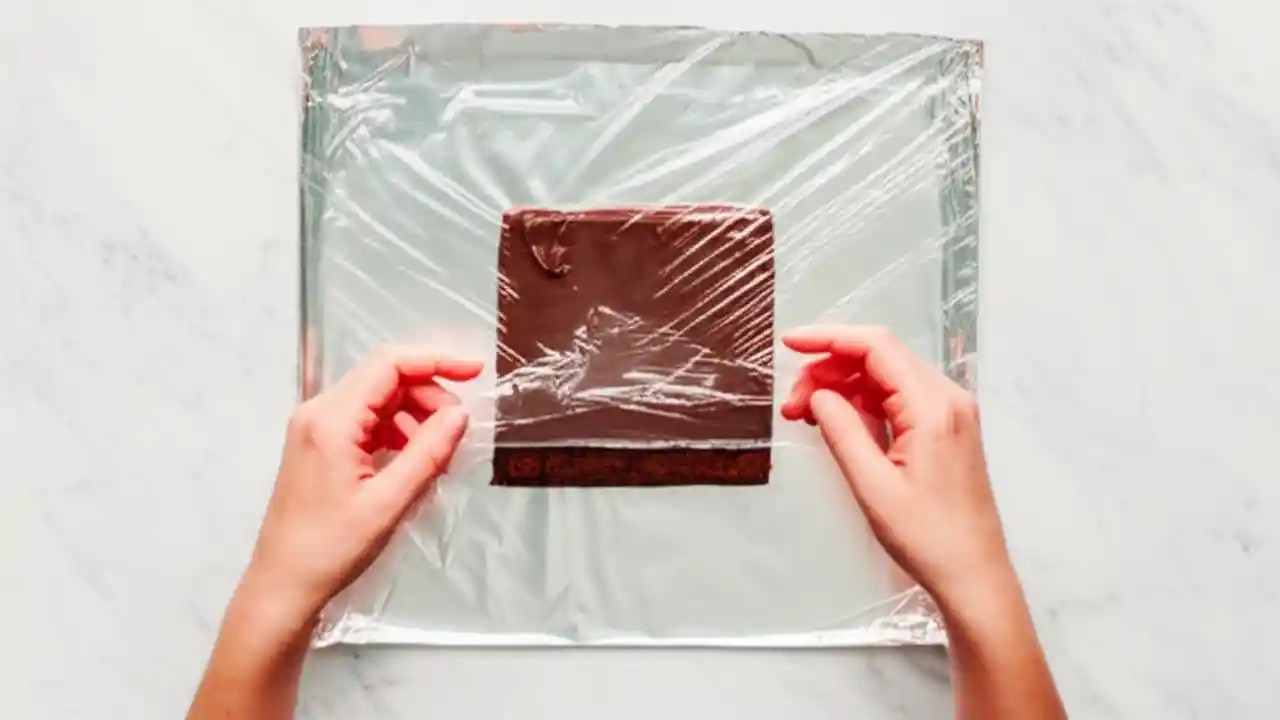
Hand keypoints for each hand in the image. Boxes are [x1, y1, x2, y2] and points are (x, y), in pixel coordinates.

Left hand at [245, 346, 482, 624]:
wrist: (283, 586)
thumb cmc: (328, 550)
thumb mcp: (389, 502)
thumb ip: (428, 452)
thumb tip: (459, 414)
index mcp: (331, 420)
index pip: (390, 365)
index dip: (437, 361)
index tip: (475, 372)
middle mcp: (319, 414)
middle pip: (386, 380)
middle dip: (430, 398)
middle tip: (457, 435)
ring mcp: (316, 429)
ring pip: (380, 402)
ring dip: (416, 419)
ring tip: (438, 460)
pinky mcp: (320, 447)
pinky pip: (368, 423)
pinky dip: (398, 435)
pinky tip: (415, 465)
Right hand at [780, 325, 1010, 605]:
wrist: (974, 575)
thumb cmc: (928, 538)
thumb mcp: (873, 486)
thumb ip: (842, 431)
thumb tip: (818, 395)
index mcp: (934, 407)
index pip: (876, 347)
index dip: (828, 338)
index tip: (790, 344)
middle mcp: (948, 399)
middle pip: (879, 357)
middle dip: (828, 369)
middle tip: (792, 405)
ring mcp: (950, 413)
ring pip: (886, 377)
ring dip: (842, 386)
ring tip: (804, 415)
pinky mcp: (946, 429)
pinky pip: (898, 398)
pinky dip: (862, 402)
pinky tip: (835, 421)